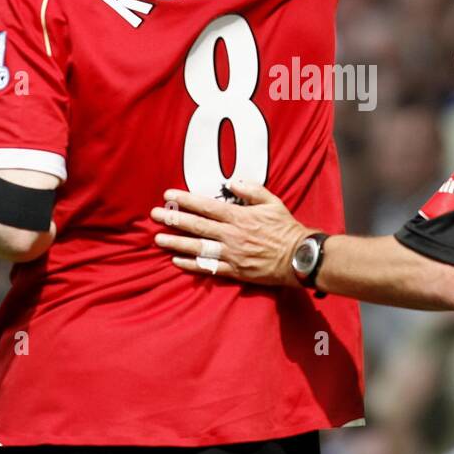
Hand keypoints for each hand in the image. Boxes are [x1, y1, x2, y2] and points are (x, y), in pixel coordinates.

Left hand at [150, 179, 309, 285]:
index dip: (185, 200)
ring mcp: (231, 254)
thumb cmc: (286, 228)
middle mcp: (231, 235)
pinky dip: (192, 265)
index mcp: (239, 216)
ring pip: (198, 248)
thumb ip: (251, 190)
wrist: (298, 257)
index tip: (168, 194)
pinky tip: (177, 261)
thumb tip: (231, 182)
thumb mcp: (272, 202)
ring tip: (158, 240)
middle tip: (154, 215)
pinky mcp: (234, 271)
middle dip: (173, 219)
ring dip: (176, 243)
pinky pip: (208, 268)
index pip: (206, 206)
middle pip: (196, 226)